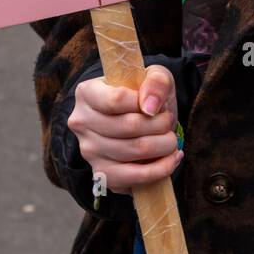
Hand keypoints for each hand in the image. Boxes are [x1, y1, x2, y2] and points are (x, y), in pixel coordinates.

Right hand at [68, 64, 182, 195]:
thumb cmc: (143, 96)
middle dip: (160, 124)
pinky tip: (172, 158)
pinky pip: (136, 177)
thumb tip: (150, 107)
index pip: (116, 100)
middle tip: (168, 120)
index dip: (143, 103)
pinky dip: (161, 168)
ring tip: (171, 138)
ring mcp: (89, 151)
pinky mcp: (103, 175)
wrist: (137, 121)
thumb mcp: (153, 76)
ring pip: (135, 150)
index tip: (157, 105)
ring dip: (164, 145)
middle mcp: (81, 122)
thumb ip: (156, 81)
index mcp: (86, 93)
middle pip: (128, 126)